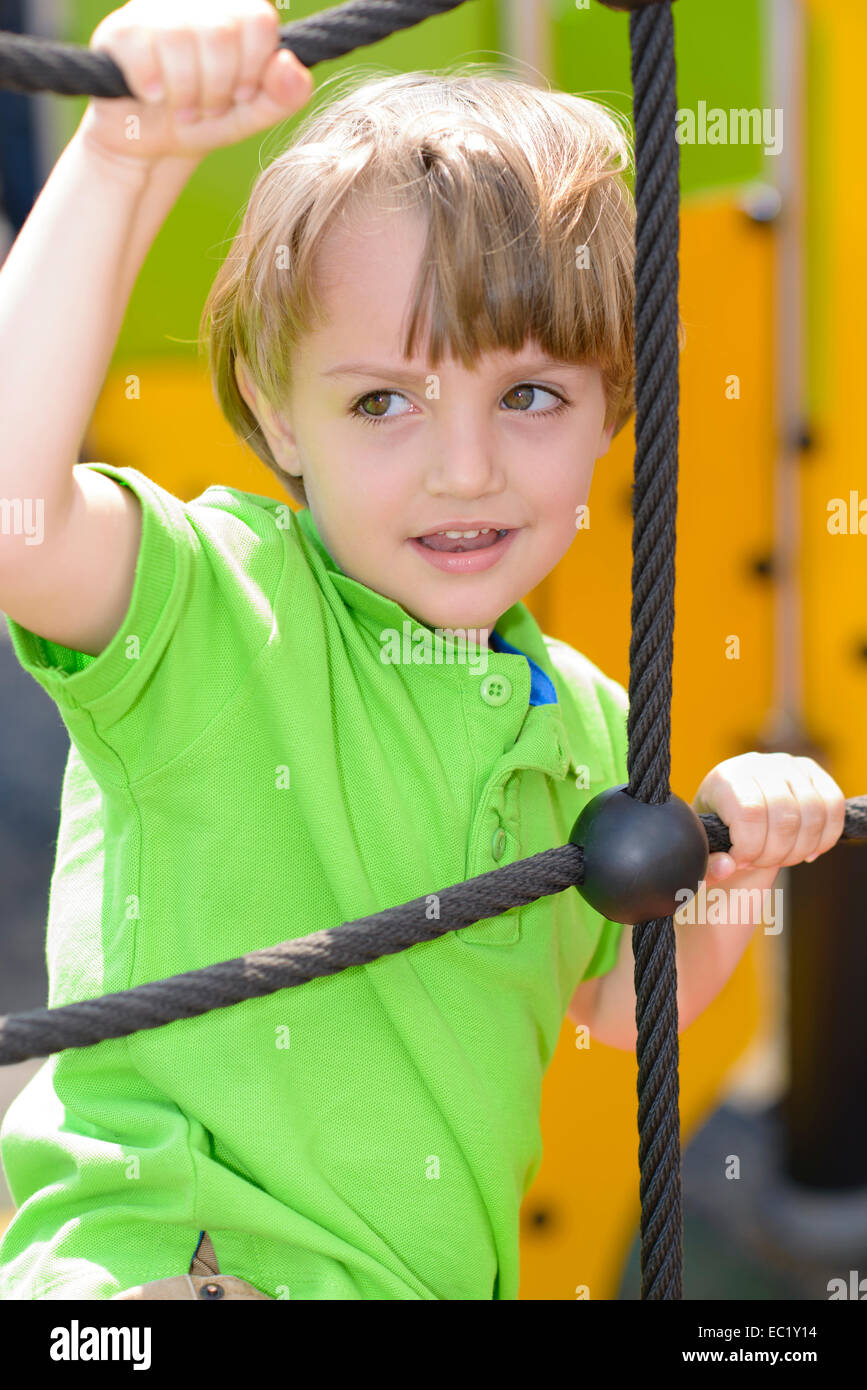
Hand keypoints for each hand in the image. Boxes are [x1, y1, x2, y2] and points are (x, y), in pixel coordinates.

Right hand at [78, 0, 312, 166]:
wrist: (153, 145)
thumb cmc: (205, 118)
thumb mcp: (251, 114)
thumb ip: (282, 96)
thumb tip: (289, 64)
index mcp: (232, 13)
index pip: (258, 19)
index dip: (253, 67)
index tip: (241, 95)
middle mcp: (195, 2)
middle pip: (221, 31)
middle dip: (219, 87)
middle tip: (208, 109)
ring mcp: (154, 11)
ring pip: (180, 37)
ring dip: (186, 92)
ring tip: (183, 111)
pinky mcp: (120, 30)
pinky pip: (141, 47)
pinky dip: (153, 84)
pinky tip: (153, 97)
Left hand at [692, 751, 846, 887]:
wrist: (732, 816)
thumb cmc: (714, 836)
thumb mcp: (703, 852)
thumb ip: (706, 867)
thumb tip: (728, 865)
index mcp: (724, 779)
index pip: (750, 813)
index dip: (750, 848)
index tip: (740, 862)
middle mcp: (757, 764)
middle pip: (785, 816)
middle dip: (775, 853)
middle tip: (759, 863)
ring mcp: (787, 765)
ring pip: (813, 814)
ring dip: (800, 848)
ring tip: (779, 858)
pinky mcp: (812, 772)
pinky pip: (833, 806)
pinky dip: (825, 837)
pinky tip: (807, 852)